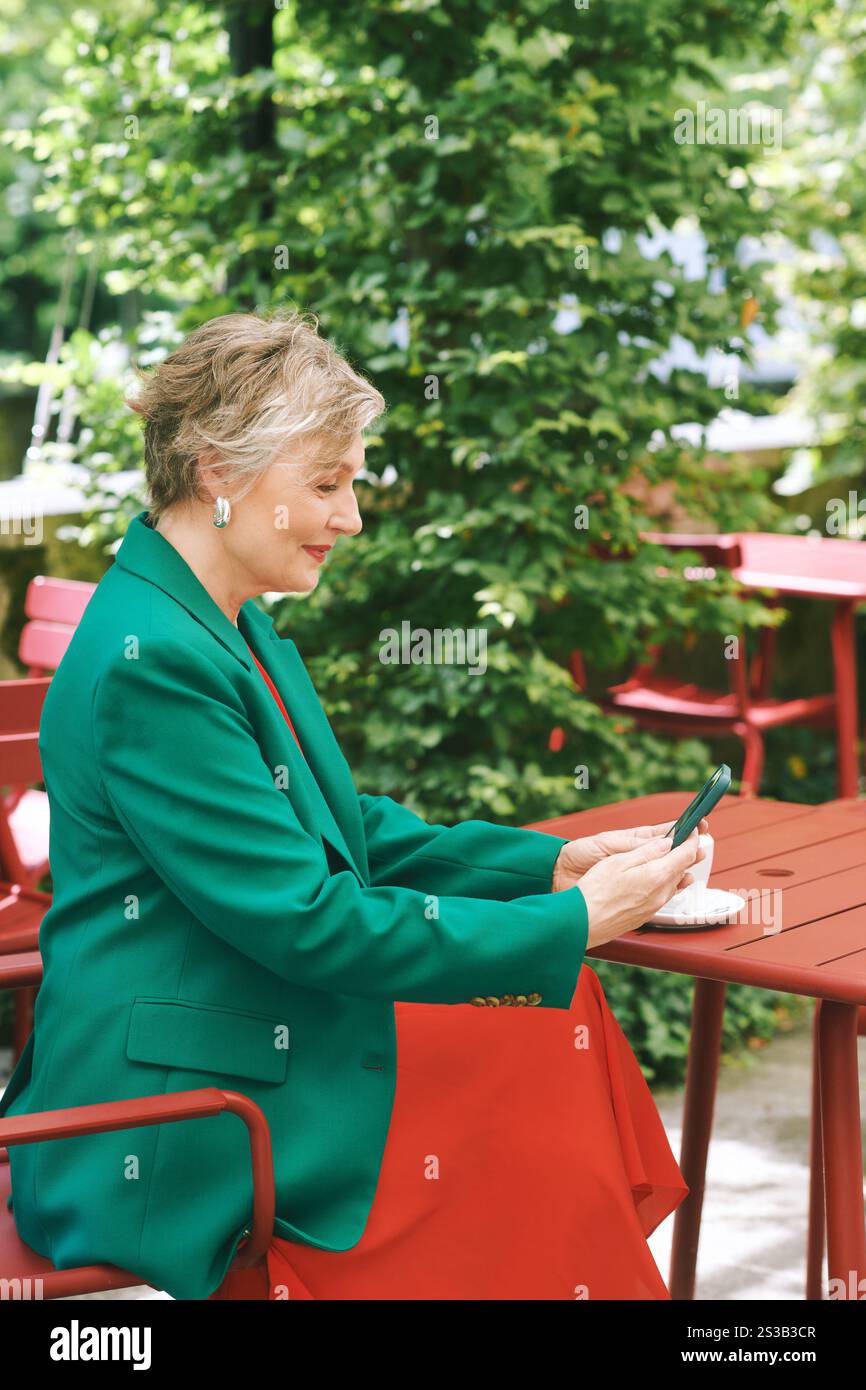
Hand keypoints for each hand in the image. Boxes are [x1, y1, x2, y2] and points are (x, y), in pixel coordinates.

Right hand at [577, 830, 704, 948]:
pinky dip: (666, 882)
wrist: (584, 922)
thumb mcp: (619, 861)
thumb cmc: (596, 891)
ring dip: (677, 868)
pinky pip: (665, 895)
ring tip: (673, 856)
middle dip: (687, 852)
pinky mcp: (647, 914)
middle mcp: (661, 893)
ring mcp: (655, 906)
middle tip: (686, 839)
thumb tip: (667, 843)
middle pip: (683, 869)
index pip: (686, 854)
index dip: (692, 839)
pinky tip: (658, 877)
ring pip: (675, 883)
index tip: (693, 831)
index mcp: (656, 875)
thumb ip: (646, 851)